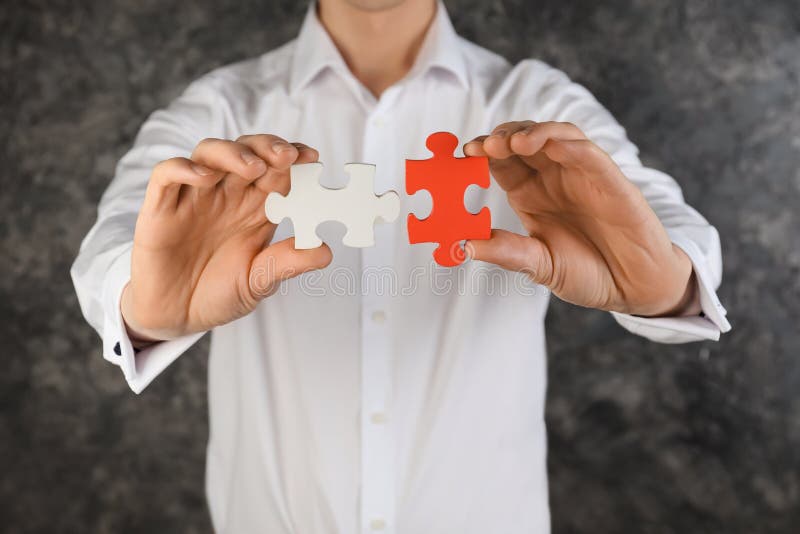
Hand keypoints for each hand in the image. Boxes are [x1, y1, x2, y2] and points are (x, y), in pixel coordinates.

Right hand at [121, 135, 331, 341]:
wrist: (175, 317)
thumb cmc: (218, 293)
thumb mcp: (258, 281)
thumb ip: (287, 263)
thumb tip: (325, 252)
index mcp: (255, 208)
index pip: (276, 169)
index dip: (293, 158)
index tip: (311, 157)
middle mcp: (226, 195)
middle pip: (246, 152)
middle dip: (268, 147)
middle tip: (287, 156)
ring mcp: (193, 198)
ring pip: (209, 153)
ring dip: (233, 153)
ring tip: (253, 167)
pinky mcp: (160, 208)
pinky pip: (167, 175)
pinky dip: (184, 169)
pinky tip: (205, 178)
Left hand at [464, 121, 696, 316]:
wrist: (634, 287)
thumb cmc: (587, 273)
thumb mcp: (539, 266)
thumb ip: (507, 252)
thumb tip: (464, 246)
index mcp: (530, 193)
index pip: (501, 161)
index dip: (483, 152)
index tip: (466, 153)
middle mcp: (553, 178)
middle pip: (525, 141)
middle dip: (503, 137)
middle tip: (485, 145)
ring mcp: (582, 175)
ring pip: (557, 136)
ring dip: (534, 133)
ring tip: (513, 142)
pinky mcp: (611, 181)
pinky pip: (591, 155)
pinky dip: (571, 145)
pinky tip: (554, 146)